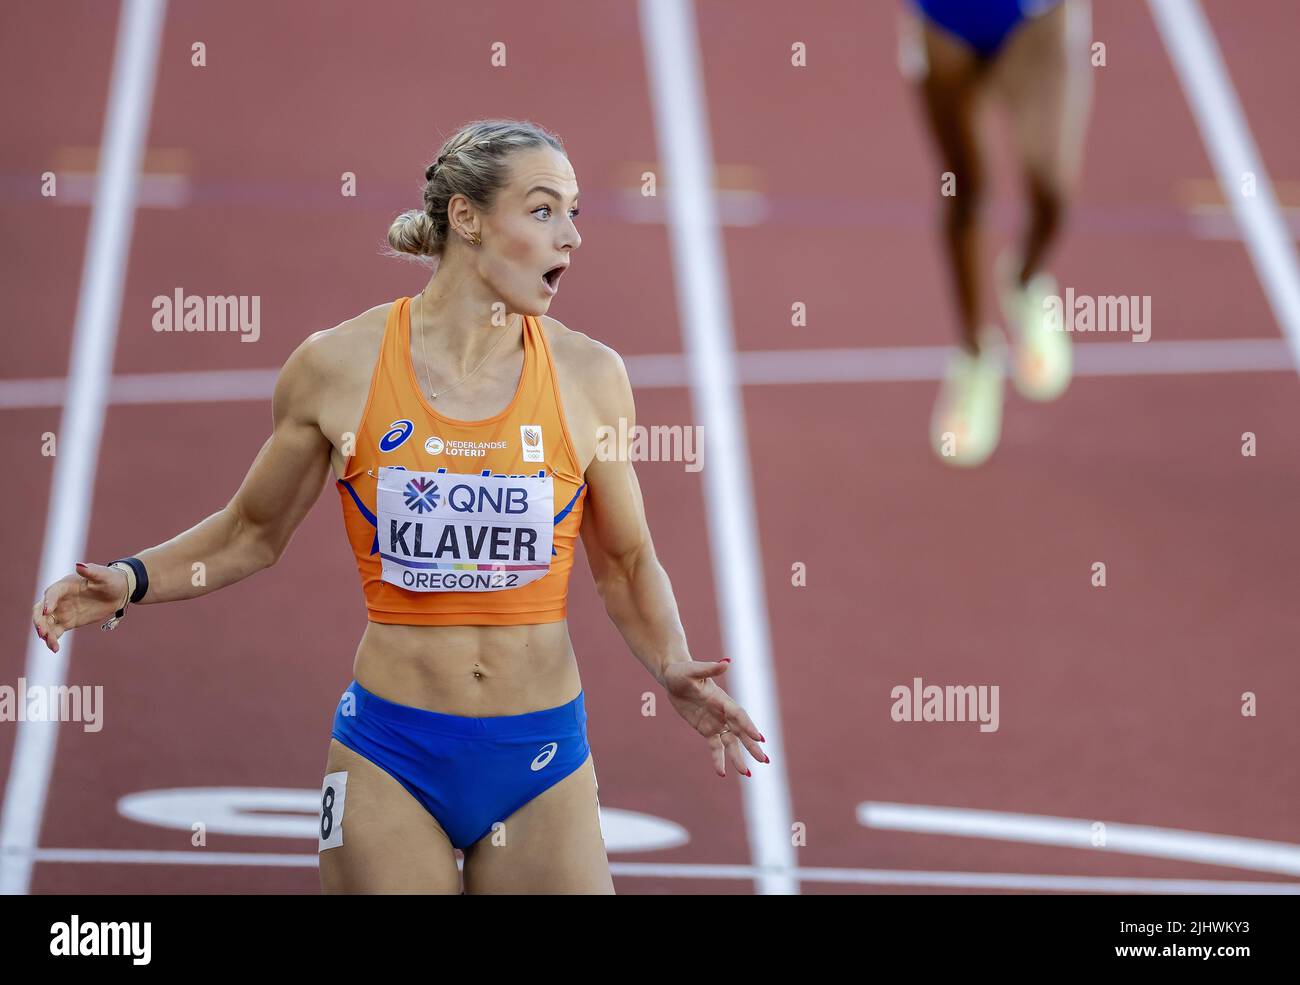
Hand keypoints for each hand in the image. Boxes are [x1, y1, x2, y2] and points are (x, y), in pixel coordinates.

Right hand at [31, 562, 128, 652]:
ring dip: (45, 633)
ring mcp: (61, 611)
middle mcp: (59, 599)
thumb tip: (79, 565)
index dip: (48, 602)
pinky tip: (55, 649)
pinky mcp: (67, 622)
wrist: (118, 592)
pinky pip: (55, 632)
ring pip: (46, 623)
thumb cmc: (110, 579)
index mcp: (64, 586)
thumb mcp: (103, 575)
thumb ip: (90, 571)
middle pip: (40, 610)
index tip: (48, 612)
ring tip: (51, 644)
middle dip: (39, 621)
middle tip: (42, 632)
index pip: (51, 593)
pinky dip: (52, 640)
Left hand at [661, 659, 767, 777]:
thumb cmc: (682, 671)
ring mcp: (716, 722)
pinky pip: (715, 747)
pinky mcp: (706, 730)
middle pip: (741, 732)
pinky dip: (719, 759)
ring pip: (731, 743)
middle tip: (765, 760)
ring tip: (747, 774)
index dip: (749, 726)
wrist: (672, 677)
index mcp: (722, 699)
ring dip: (739, 757)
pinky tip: (722, 773)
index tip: (759, 738)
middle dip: (752, 746)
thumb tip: (726, 663)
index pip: (739, 715)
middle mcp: (723, 713)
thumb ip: (710, 668)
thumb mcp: (693, 670)